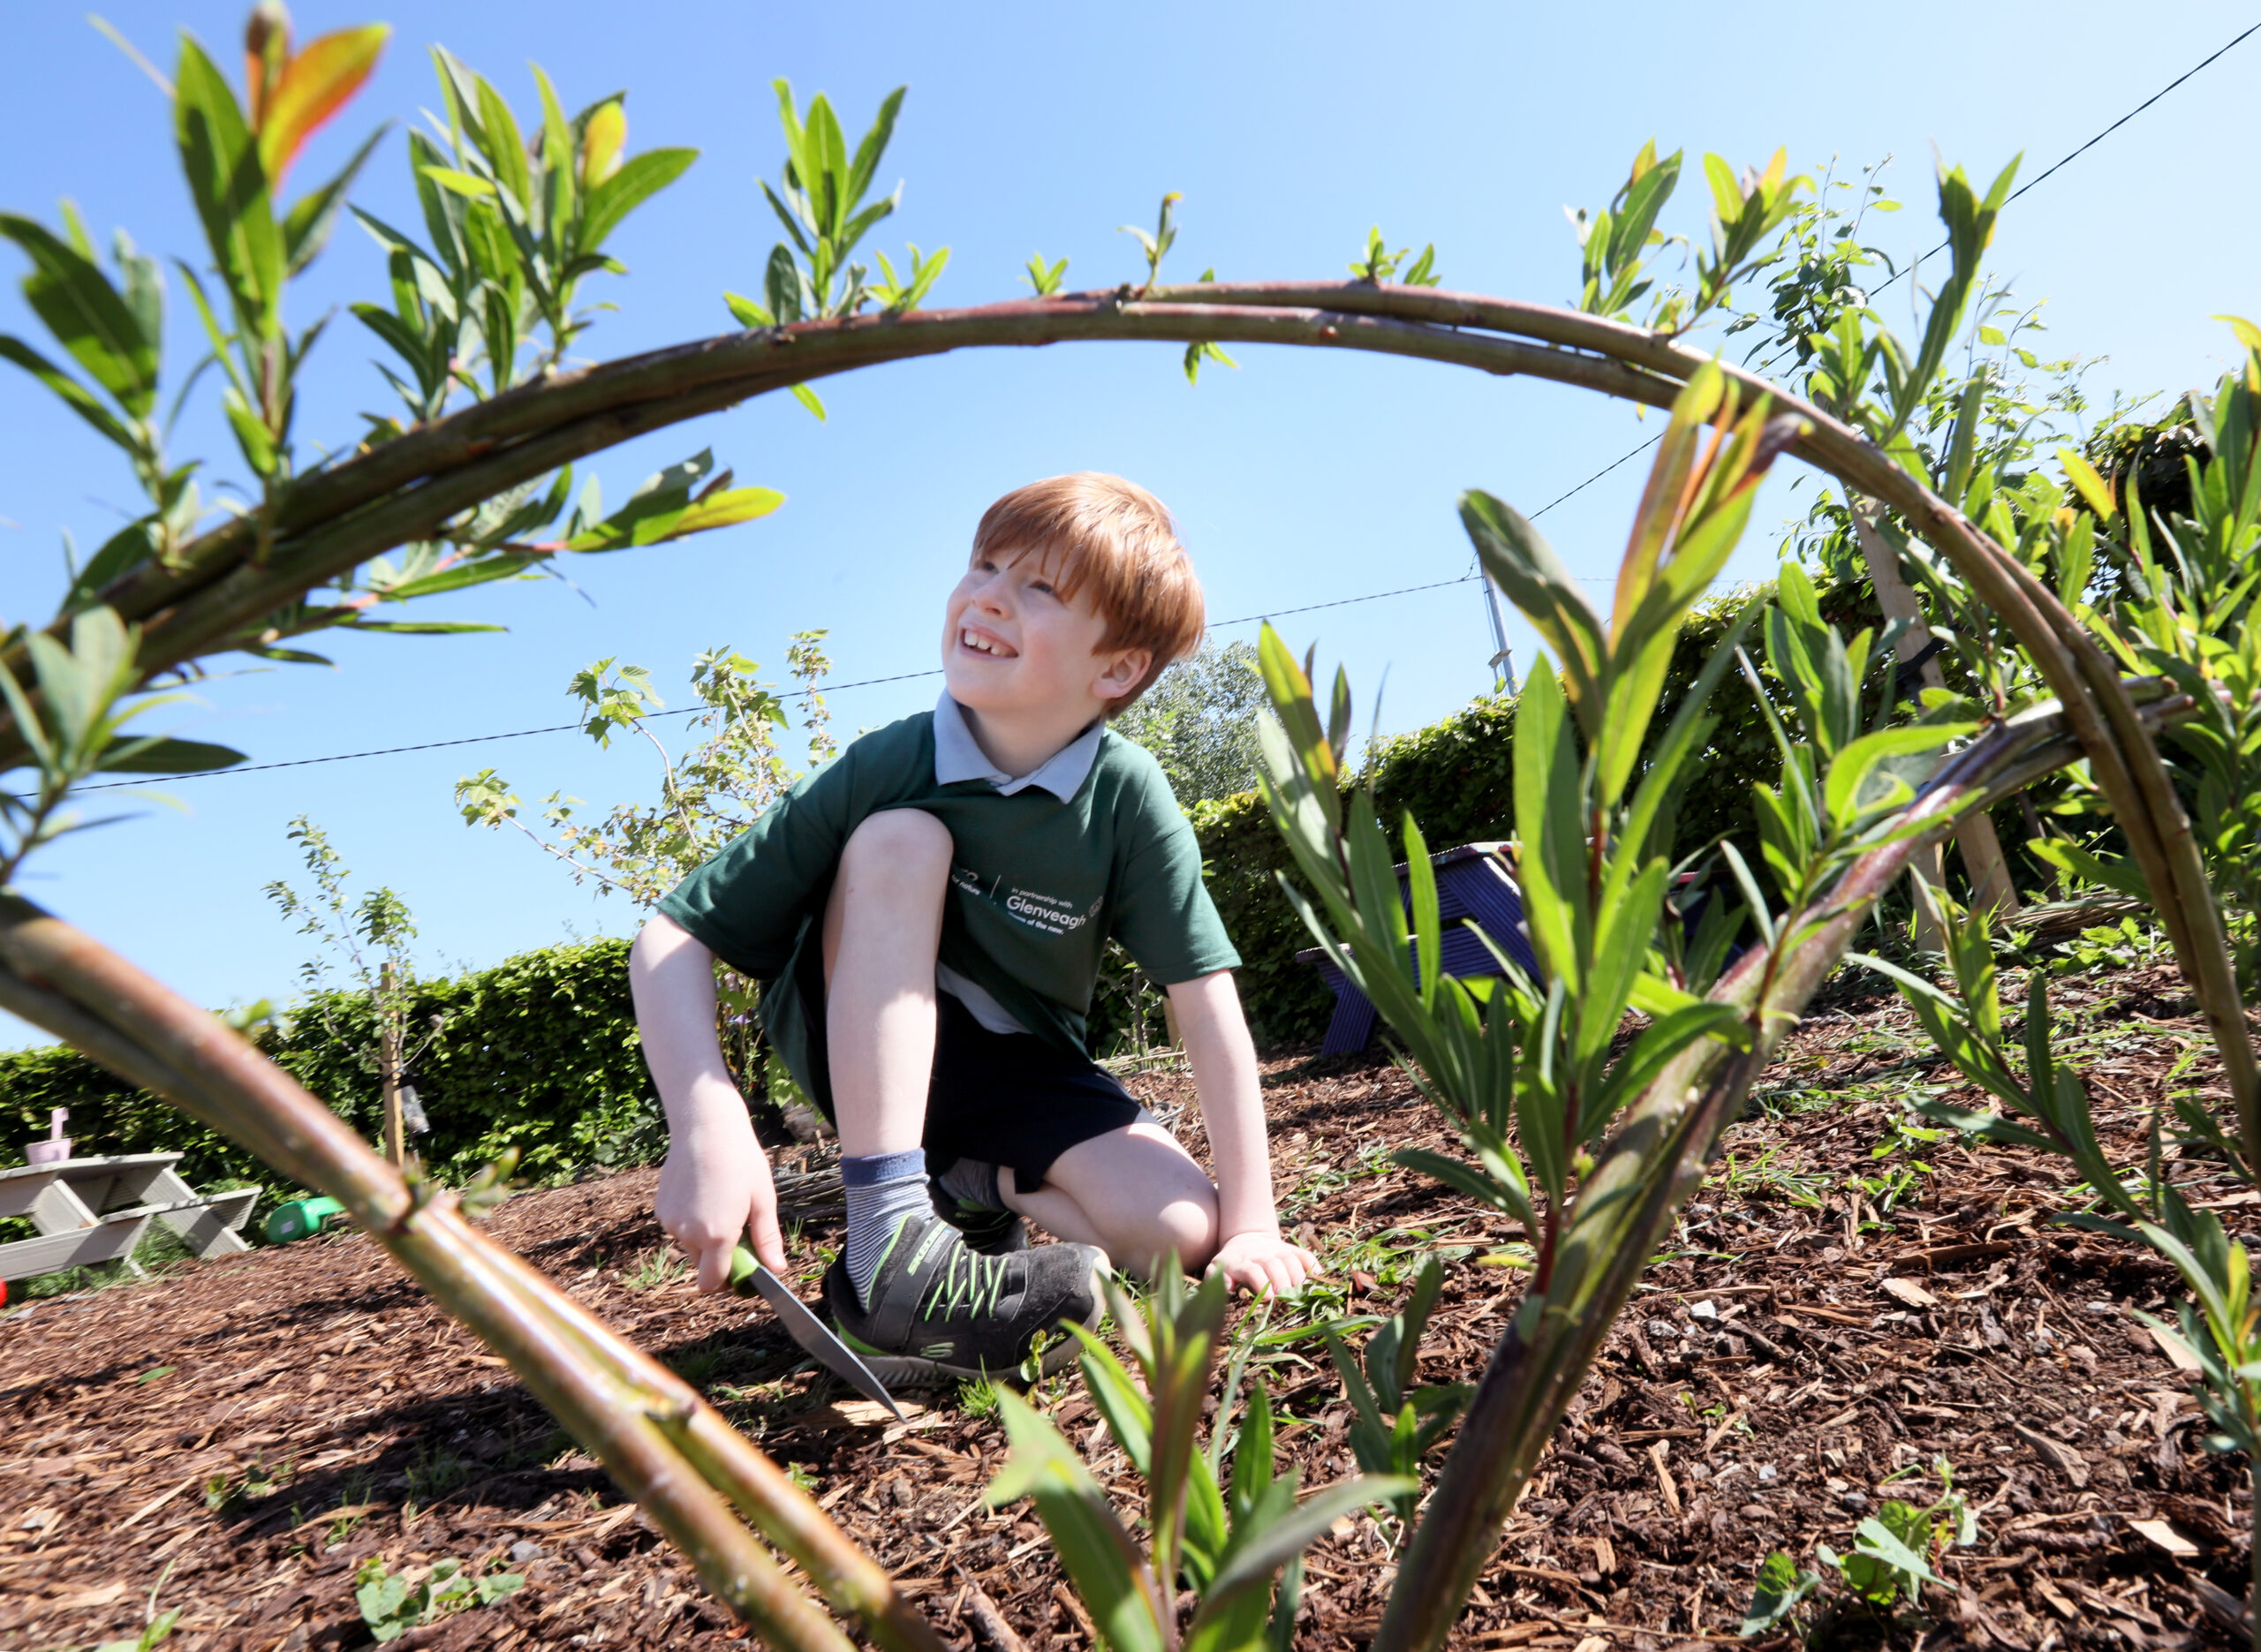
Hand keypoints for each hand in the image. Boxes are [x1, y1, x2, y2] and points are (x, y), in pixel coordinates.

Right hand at [654, 1112, 786, 1290]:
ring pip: (690, 1245)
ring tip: (722, 1203)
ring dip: (705, 1237)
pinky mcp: (660, 1208)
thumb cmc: (741, 1159)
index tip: (743, 1269)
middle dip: (719, 1258)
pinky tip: (704, 1194)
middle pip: (702, 1265)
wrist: (706, 1125)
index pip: (713, 1282)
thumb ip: (767, 1239)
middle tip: (738, 1231)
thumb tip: (776, 1270)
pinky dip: (691, 1221)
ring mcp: (670, 1221)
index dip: (727, 1282)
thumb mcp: (763, 1199)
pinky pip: (678, 1227)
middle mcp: (688, 1234)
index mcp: (716, 1236)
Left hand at [1207, 1229, 1322, 1296]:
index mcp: (1242, 1262)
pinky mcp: (1291, 1250)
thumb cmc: (1230, 1263)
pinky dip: (1312, 1264)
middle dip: (1281, 1281)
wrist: (1246, 1240)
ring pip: (1291, 1259)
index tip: (1269, 1298)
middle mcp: (1262, 1254)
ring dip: (1297, 1274)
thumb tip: (1229, 1288)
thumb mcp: (1216, 1269)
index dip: (1261, 1283)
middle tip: (1286, 1296)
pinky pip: (1304, 1254)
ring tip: (1301, 1290)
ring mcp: (1278, 1251)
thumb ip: (1218, 1278)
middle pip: (1274, 1264)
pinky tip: (1316, 1275)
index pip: (1252, 1270)